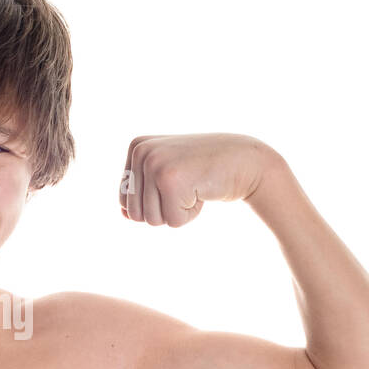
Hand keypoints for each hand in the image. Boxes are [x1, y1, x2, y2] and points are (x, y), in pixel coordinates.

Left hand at [119, 133, 276, 226]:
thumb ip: (142, 195)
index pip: (124, 199)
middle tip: (188, 186)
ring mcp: (154, 164)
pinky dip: (191, 215)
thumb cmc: (205, 171)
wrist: (244, 161)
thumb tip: (124, 214)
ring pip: (152, 220)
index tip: (177, 181)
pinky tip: (203, 191)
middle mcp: (141, 152)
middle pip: (135, 213)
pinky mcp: (170, 181)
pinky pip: (173, 221)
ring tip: (194, 187)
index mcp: (136, 147)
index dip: (153, 202)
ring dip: (178, 212)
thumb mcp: (168, 178)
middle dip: (164, 210)